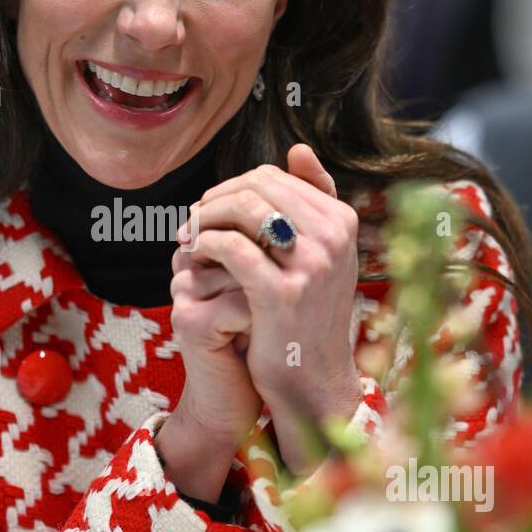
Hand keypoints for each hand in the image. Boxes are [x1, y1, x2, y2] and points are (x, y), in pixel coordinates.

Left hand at [178, 144, 363, 463]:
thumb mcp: (320, 256)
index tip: (210, 210)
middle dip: (215, 199)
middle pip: (257, 186)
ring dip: (206, 218)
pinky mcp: (282, 293)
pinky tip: (195, 257)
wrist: (313, 382)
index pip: (274, 176)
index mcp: (342, 220)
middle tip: (191, 221)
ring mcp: (311, 264)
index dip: (232, 187)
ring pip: (244, 209)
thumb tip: (296, 149)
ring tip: (189, 238)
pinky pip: (232, 247)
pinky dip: (206, 245)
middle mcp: (334, 236)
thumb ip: (311, 204)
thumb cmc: (306, 317)